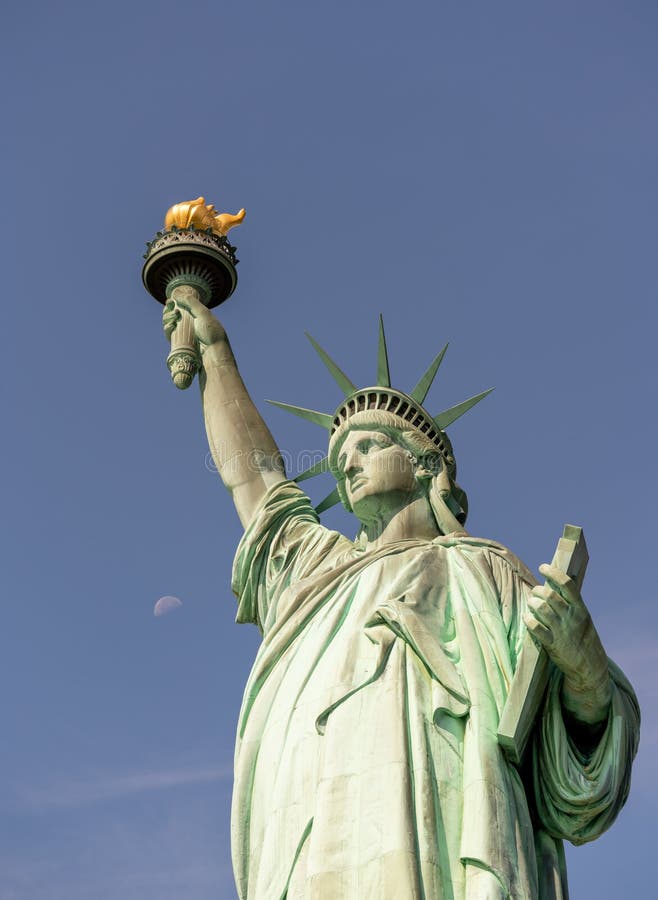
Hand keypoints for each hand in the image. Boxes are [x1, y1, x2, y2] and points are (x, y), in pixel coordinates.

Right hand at [162, 290, 225, 348]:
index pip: (180, 306)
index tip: (171, 301)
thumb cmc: (211, 332)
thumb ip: (190, 302)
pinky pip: (168, 333)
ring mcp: (183, 333)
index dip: (173, 303)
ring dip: (167, 317)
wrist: (213, 352)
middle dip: (168, 309)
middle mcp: (188, 323)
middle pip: (171, 314)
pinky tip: (171, 325)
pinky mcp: (178, 343)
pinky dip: (167, 328)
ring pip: (168, 322)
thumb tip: (176, 294)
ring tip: (174, 316)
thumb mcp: (203, 313)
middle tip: (171, 307)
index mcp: (195, 315)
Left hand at [525, 564, 610, 723]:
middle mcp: (571, 617)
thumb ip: (572, 603)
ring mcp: (562, 631)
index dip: (553, 572)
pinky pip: (536, 628)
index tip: (543, 567)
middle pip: (550, 595)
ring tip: (531, 604)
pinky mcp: (553, 644)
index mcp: (580, 609)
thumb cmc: (583, 638)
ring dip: (532, 603)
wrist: (590, 667)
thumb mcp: (583, 618)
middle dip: (538, 590)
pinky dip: (529, 620)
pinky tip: (528, 618)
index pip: (567, 584)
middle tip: (535, 592)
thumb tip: (557, 582)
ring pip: (542, 609)